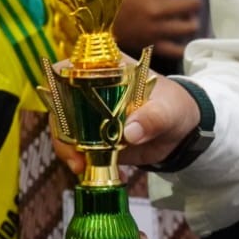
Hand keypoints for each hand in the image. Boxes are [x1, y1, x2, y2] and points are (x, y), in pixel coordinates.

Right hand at [50, 71, 201, 171]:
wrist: (180, 132)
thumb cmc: (174, 107)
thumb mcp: (169, 110)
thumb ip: (153, 117)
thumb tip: (130, 132)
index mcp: (108, 69)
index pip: (73, 66)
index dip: (59, 81)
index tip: (61, 104)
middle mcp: (92, 90)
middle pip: (61, 103)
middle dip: (62, 129)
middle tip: (74, 153)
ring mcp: (90, 115)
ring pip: (65, 129)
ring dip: (68, 150)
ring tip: (82, 168)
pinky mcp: (93, 138)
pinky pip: (78, 149)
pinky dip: (81, 162)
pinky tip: (94, 172)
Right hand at [114, 0, 203, 60]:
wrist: (90, 20)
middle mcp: (157, 8)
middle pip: (193, 3)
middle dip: (193, 1)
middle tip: (189, 1)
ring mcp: (155, 29)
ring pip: (189, 27)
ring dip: (190, 22)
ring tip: (187, 20)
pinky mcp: (151, 46)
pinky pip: (176, 51)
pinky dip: (182, 47)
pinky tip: (182, 41)